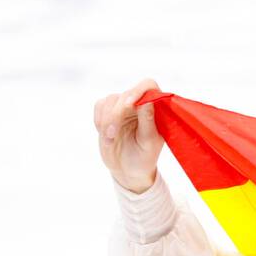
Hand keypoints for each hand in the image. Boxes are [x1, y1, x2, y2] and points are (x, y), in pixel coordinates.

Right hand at [95, 78, 164, 193]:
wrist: (129, 169)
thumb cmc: (145, 156)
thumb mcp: (149, 142)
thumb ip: (148, 121)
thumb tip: (147, 100)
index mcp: (155, 108)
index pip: (148, 86)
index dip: (139, 90)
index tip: (130, 104)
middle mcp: (139, 103)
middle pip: (125, 94)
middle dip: (116, 114)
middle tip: (112, 133)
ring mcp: (122, 105)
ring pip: (109, 100)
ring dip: (107, 120)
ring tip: (110, 139)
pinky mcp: (107, 111)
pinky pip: (99, 106)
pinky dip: (99, 120)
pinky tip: (106, 134)